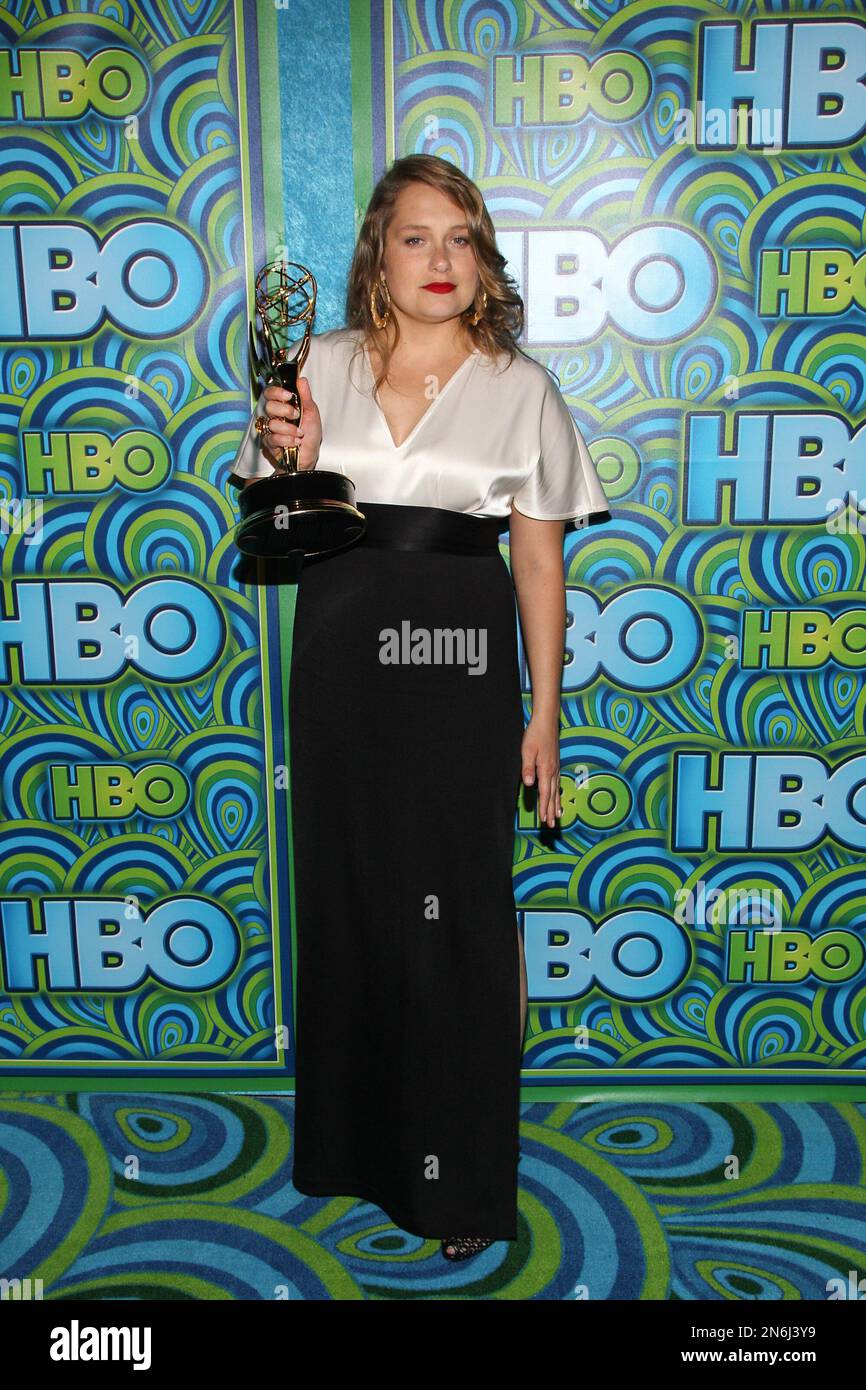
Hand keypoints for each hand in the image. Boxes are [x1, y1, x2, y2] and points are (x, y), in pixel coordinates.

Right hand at [259, 376, 321, 470]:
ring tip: (299, 433)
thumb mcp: (312, 412)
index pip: (270, 392)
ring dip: (289, 429)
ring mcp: (271, 429)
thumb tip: (301, 380)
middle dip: (284, 410)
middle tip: (296, 416)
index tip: (288, 396)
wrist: (310, 455)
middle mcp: (275, 415)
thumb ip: (305, 396)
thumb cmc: (311, 435)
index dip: (276, 392)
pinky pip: (272, 438)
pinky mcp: (269, 443)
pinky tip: (295, 442)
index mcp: (284, 405)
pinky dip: (287, 440)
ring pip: (271, 423)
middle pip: (268, 405)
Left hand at [521, 714, 561, 828]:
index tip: (545, 820)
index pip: (544, 793)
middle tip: (552, 825)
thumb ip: (527, 768)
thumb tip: (529, 784)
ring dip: (556, 804)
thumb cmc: (535, 735)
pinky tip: (558, 797)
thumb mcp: (527, 751)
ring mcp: (556, 767)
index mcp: (545, 769)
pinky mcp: (555, 764)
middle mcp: (553, 771)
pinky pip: (557, 783)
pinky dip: (558, 793)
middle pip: (552, 795)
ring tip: (557, 816)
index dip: (544, 808)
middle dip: (551, 810)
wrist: (547, 722)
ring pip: (556, 790)